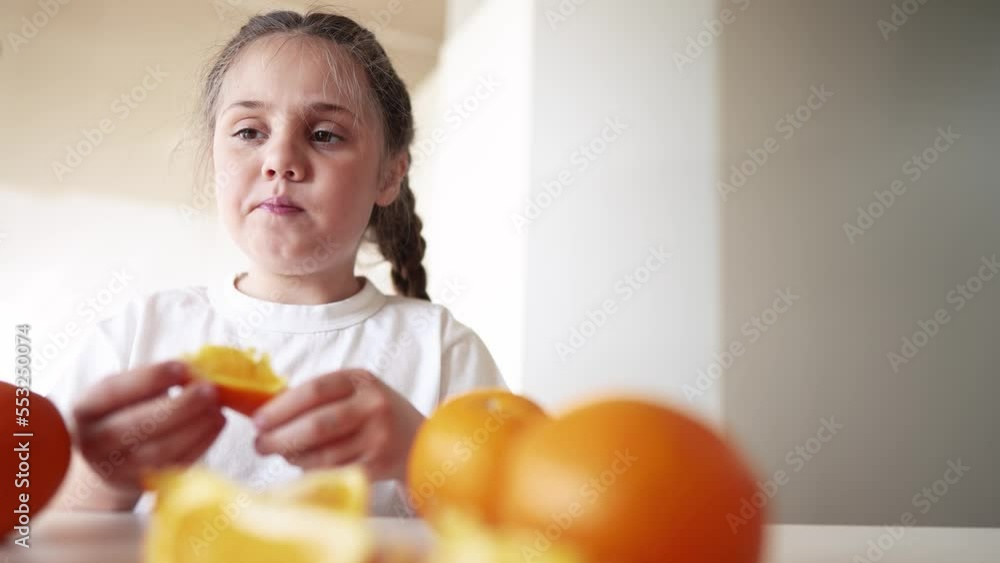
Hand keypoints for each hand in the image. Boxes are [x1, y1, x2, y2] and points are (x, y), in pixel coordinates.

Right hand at [72, 361, 226, 491]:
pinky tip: (217, 422)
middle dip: (179, 406)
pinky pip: (177, 465)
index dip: (150, 378)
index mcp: (86, 410)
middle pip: (137, 426)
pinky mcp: (145, 484)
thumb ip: (152, 380)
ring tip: (217, 407)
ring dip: (195, 426)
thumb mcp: (125, 391)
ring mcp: (119, 469)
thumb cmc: (124, 411)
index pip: (114, 392)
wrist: (110, 457)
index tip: (182, 366)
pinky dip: (202, 442)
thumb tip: (194, 372)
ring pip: (160, 451)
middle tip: (209, 390)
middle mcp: (95, 443)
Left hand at [253, 370, 424, 481]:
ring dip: (293, 457)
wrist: (419, 441)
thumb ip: (318, 397)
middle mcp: (373, 405)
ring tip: (280, 454)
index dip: (280, 407)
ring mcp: (378, 437)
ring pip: (323, 453)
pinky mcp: (379, 465)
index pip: (313, 390)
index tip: (257, 421)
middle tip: (259, 445)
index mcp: (361, 380)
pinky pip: (335, 471)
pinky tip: (301, 466)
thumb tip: (266, 412)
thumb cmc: (375, 414)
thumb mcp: (354, 392)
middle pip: (316, 425)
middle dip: (279, 437)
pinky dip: (311, 471)